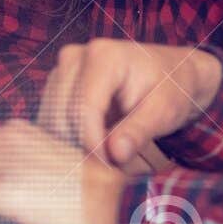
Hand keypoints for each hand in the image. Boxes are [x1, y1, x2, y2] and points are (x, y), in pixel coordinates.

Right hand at [36, 39, 221, 166]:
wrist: (170, 72)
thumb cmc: (170, 88)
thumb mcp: (163, 111)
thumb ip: (138, 132)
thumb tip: (115, 155)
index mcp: (104, 56)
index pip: (84, 108)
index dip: (93, 143)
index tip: (110, 167)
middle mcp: (76, 57)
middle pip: (62, 115)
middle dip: (83, 146)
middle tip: (109, 167)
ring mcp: (63, 69)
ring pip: (52, 121)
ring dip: (73, 145)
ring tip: (104, 156)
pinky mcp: (58, 84)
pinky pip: (52, 120)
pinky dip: (68, 138)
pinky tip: (92, 146)